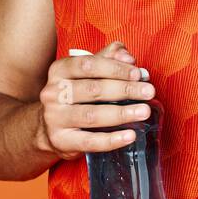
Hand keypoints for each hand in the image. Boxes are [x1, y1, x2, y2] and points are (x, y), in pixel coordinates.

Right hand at [35, 40, 154, 160]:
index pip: (88, 65)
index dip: (115, 68)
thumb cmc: (75, 94)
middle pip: (93, 89)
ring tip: (144, 112)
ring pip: (92, 115)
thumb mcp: (87, 72)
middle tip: (149, 92)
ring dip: (121, 113)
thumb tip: (128, 56)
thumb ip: (107, 59)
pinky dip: (111, 140)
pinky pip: (89, 142)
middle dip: (124, 90)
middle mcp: (53, 93)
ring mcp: (55, 118)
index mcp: (59, 70)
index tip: (138, 73)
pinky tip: (130, 136)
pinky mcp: (61, 141)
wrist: (49, 127)